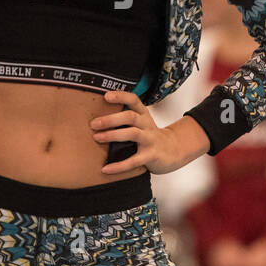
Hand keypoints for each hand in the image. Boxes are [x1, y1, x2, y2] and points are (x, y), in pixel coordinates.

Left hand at [91, 91, 208, 175]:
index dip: (120, 96)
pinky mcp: (151, 156)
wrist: (172, 151)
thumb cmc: (149, 135)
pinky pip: (133, 161)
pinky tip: (106, 168)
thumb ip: (124, 117)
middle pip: (130, 117)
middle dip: (111, 119)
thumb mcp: (140, 122)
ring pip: (132, 134)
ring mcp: (150, 140)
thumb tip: (95, 116)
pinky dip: (118, 166)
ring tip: (97, 138)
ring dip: (113, 135)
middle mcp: (147, 124)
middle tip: (93, 123)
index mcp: (143, 114)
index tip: (105, 96)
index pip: (133, 100)